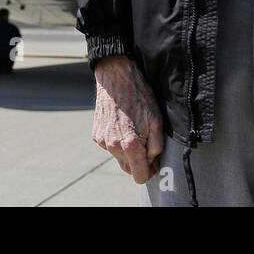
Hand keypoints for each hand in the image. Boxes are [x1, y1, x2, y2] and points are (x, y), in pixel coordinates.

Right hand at [92, 55, 163, 181]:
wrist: (115, 78)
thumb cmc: (139, 97)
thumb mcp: (156, 121)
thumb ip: (156, 147)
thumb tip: (151, 163)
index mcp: (129, 145)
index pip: (139, 176)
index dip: (148, 172)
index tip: (153, 164)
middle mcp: (113, 146)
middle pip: (128, 168)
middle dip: (138, 161)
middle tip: (146, 143)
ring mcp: (103, 141)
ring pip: (118, 157)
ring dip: (127, 151)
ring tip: (133, 128)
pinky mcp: (96, 135)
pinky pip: (110, 146)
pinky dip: (117, 141)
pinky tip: (121, 124)